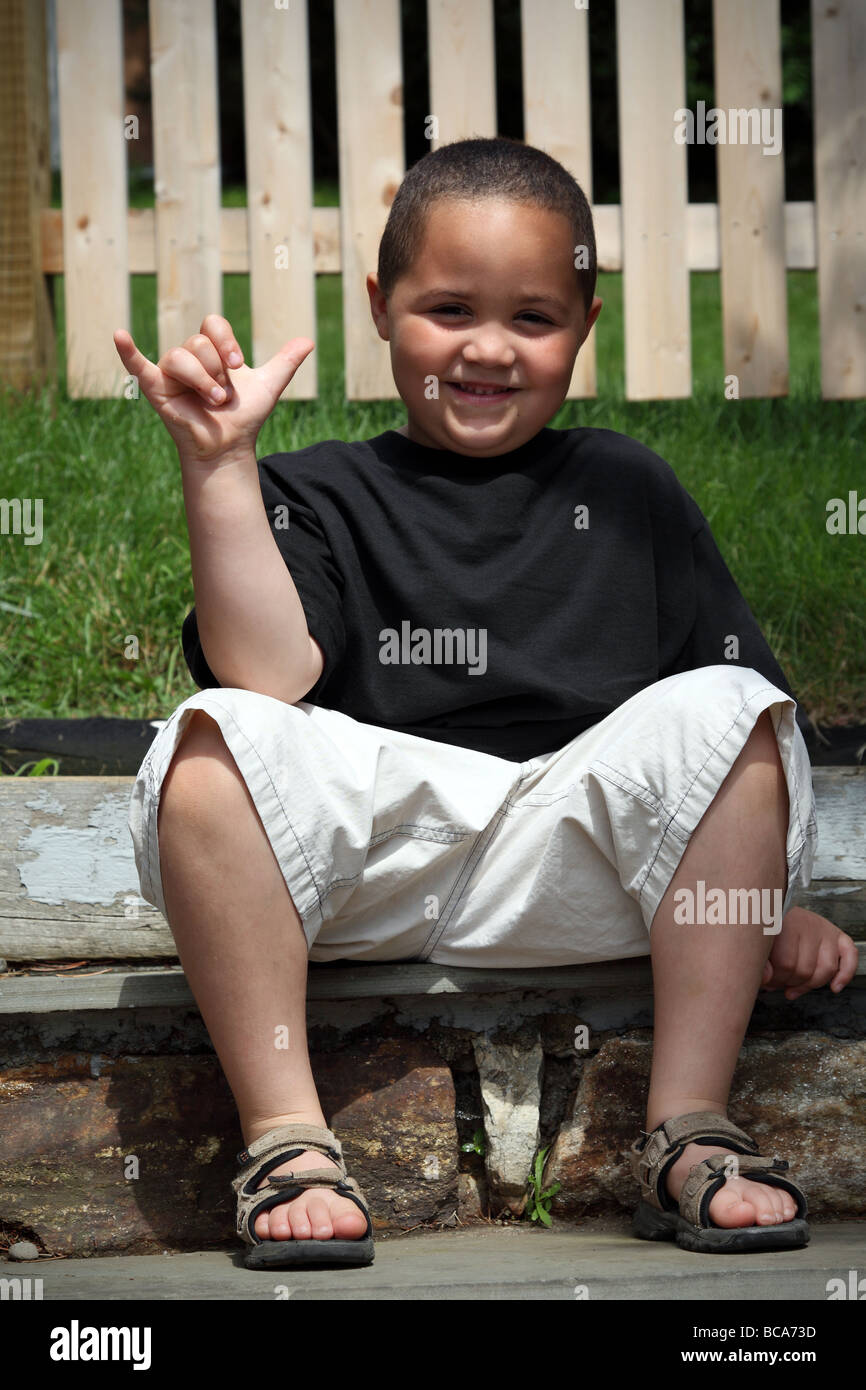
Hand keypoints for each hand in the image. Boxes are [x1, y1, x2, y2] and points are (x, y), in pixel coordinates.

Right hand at [113, 314, 313, 465]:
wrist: (230, 447)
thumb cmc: (244, 417)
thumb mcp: (269, 386)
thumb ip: (286, 362)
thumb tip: (308, 340)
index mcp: (211, 350)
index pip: (214, 325)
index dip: (227, 341)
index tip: (239, 364)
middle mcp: (189, 357)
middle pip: (199, 343)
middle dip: (217, 371)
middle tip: (223, 396)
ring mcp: (170, 371)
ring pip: (181, 356)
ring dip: (202, 380)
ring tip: (213, 402)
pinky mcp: (156, 388)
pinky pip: (137, 365)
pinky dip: (127, 351)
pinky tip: (119, 335)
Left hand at [761, 906, 858, 998]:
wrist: (777, 906)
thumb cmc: (766, 927)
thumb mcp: (756, 941)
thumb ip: (758, 961)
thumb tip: (766, 979)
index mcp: (785, 921)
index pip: (785, 963)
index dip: (776, 979)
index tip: (767, 982)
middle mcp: (808, 923)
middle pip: (805, 969)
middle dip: (790, 983)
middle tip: (778, 983)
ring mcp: (825, 929)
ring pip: (826, 969)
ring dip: (809, 985)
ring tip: (794, 986)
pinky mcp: (838, 935)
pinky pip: (850, 956)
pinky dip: (845, 975)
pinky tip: (834, 987)